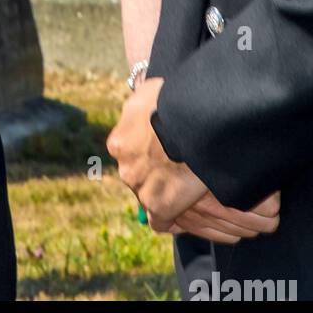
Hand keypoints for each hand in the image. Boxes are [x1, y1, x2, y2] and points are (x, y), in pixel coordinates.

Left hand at [109, 79, 279, 240]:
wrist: (192, 118)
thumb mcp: (149, 92)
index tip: (165, 153)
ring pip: (149, 196)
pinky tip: (181, 214)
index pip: (131, 155)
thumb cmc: (174, 99)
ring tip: (189, 187)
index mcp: (120, 142)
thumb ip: (142, 104)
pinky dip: (170, 219)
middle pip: (139, 176)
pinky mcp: (160, 205)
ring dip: (165, 193)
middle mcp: (125, 166)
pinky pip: (161, 221)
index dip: (149, 155)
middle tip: (181, 168)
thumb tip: (146, 99)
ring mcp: (141, 187)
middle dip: (156, 173)